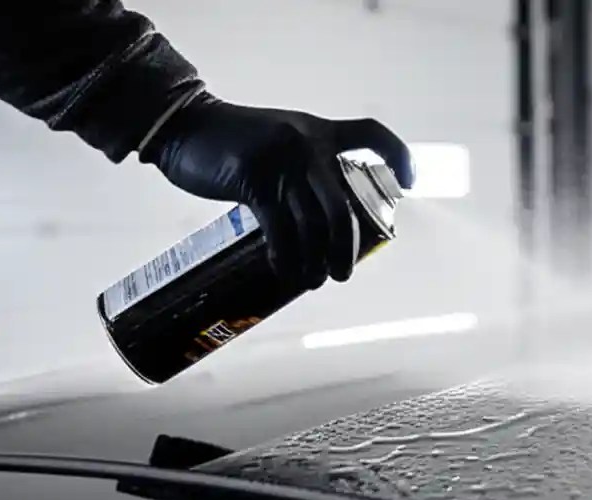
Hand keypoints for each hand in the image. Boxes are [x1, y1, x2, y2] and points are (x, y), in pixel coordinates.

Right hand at [141, 91, 414, 289]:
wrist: (183, 125)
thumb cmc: (232, 141)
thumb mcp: (279, 137)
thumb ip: (304, 165)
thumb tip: (322, 216)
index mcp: (318, 131)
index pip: (371, 134)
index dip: (397, 157)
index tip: (408, 185)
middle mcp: (307, 145)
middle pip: (343, 207)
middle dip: (346, 248)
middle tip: (341, 274)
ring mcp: (282, 163)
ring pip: (313, 226)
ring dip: (315, 263)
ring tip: (313, 281)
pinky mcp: (253, 182)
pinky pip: (280, 231)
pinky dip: (286, 258)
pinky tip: (285, 272)